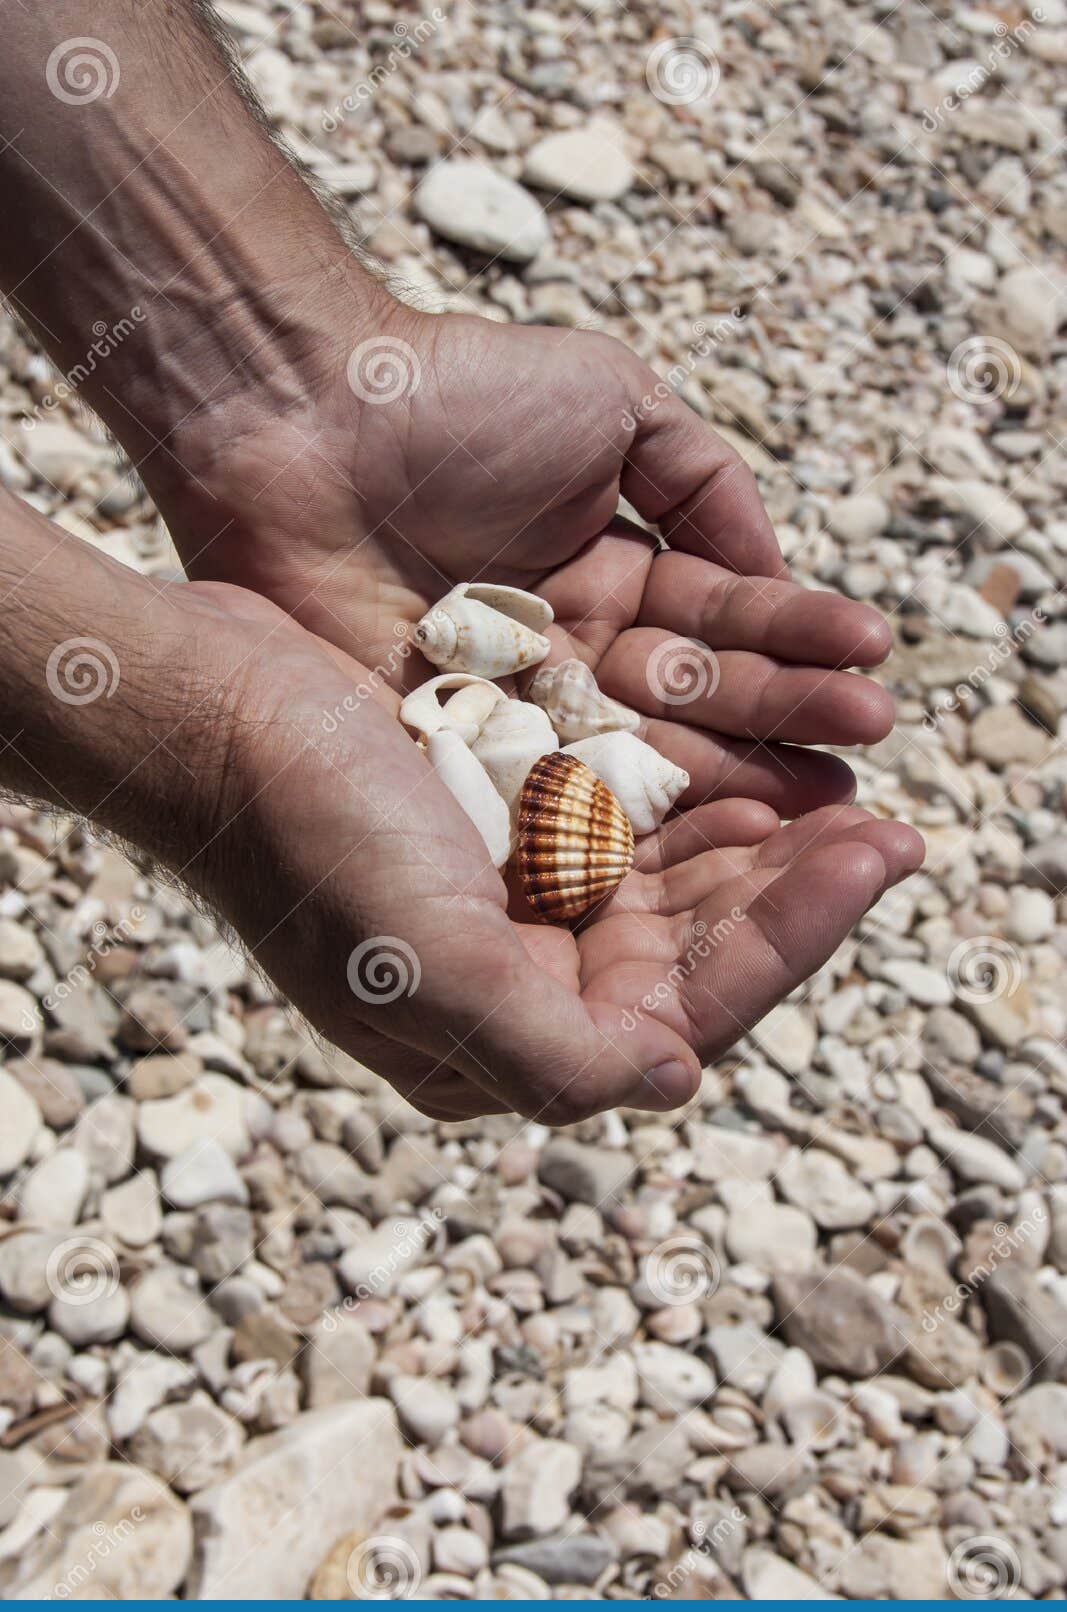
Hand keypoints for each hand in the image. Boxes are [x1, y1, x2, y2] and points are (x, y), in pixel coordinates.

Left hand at [159, 300, 895, 816]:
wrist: (299, 423)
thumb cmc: (454, 397)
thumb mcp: (612, 402)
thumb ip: (703, 481)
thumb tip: (775, 571)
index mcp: (616, 573)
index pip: (723, 619)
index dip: (796, 636)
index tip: (871, 657)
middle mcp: (578, 652)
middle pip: (696, 698)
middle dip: (787, 713)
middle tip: (867, 738)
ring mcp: (520, 709)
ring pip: (643, 750)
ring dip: (735, 772)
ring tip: (823, 794)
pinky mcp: (461, 752)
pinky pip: (558, 784)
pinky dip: (631, 806)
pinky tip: (709, 828)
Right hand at [168, 582, 922, 1124]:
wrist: (205, 715)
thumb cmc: (301, 840)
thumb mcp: (422, 964)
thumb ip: (549, 1050)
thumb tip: (676, 1081)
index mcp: (497, 1039)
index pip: (680, 1013)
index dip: (789, 943)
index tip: (878, 860)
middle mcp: (513, 981)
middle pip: (691, 949)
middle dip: (791, 891)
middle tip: (891, 827)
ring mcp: (510, 900)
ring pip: (670, 882)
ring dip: (755, 840)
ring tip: (842, 788)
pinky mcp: (501, 824)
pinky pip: (628, 819)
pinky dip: (691, 792)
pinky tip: (750, 757)